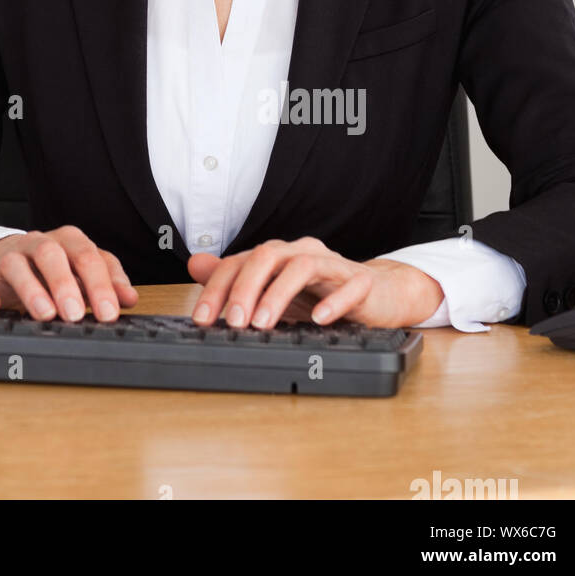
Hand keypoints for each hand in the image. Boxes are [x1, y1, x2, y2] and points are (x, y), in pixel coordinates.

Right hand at [0, 226, 138, 321]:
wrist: (1, 258)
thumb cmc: (48, 269)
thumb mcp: (80, 273)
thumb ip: (106, 282)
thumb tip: (129, 298)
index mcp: (66, 242)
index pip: (87, 256)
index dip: (100, 284)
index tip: (109, 313)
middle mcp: (35, 244)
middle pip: (51, 253)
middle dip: (65, 282)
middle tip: (75, 313)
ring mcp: (5, 256)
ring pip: (14, 263)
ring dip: (30, 288)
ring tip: (44, 314)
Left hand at [185, 237, 444, 328]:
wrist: (380, 294)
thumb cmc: (322, 292)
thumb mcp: (274, 289)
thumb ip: (237, 278)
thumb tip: (195, 265)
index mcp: (278, 255)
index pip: (240, 263)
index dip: (217, 289)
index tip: (203, 319)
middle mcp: (302, 252)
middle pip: (267, 257)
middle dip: (245, 288)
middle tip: (234, 322)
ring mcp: (333, 265)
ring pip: (302, 267)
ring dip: (279, 294)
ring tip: (263, 323)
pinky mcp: (362, 282)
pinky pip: (349, 287)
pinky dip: (333, 302)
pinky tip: (319, 318)